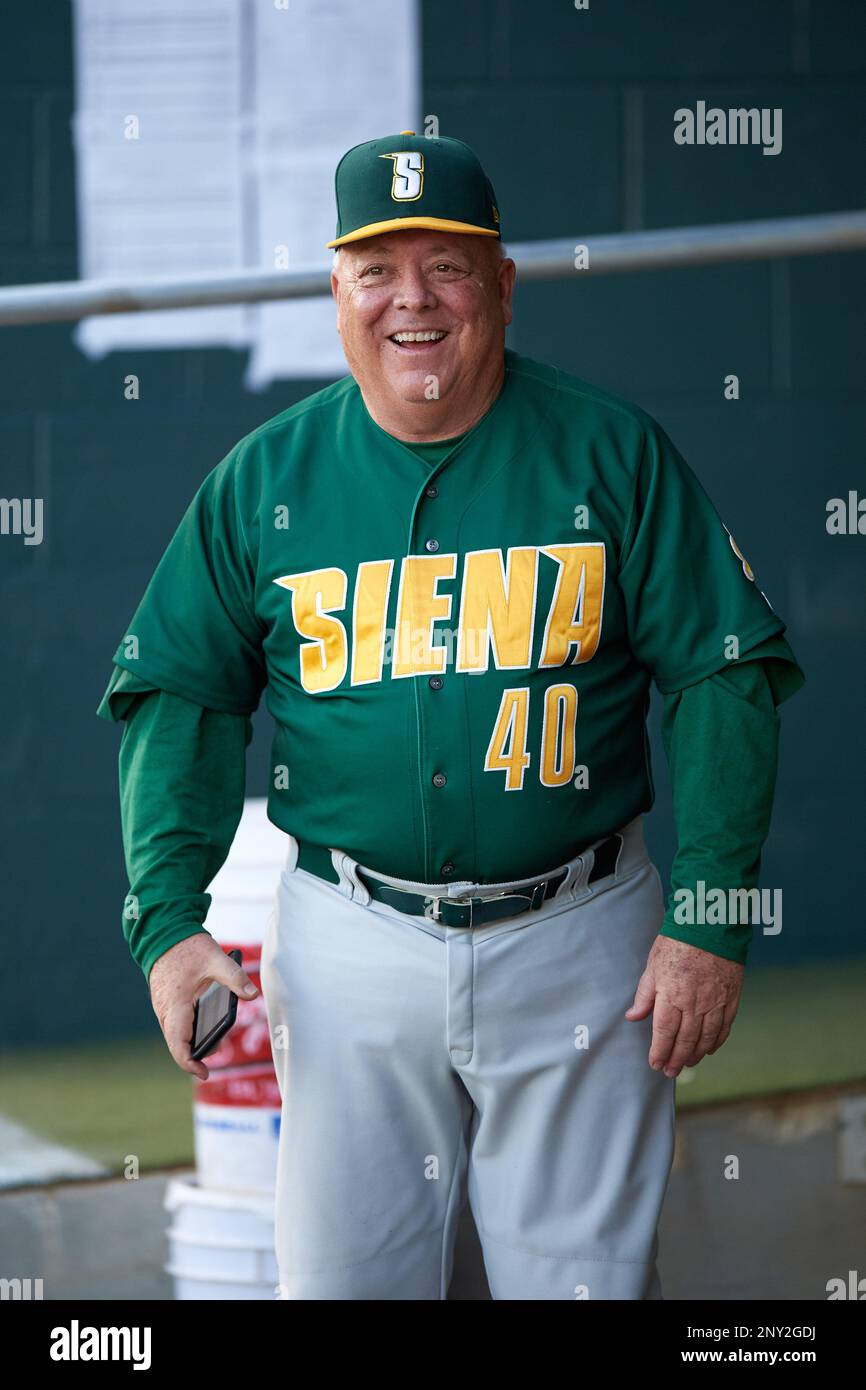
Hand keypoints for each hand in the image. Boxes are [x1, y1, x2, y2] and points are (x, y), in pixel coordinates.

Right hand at [149, 933, 258, 1080]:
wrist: (164, 932)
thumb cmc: (188, 947)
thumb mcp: (216, 959)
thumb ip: (235, 977)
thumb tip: (253, 995)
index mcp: (175, 1005)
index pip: (178, 1046)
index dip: (190, 1064)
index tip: (204, 1074)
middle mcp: (164, 1011)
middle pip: (179, 1044)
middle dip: (198, 1052)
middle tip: (219, 1049)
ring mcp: (163, 1008)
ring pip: (177, 1035)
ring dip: (193, 1040)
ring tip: (215, 1037)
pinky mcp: (166, 1003)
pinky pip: (176, 1024)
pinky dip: (189, 1029)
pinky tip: (205, 1022)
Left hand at [625, 935, 743, 1077]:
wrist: (710, 925)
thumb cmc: (677, 942)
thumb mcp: (653, 965)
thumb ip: (644, 995)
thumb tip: (633, 1017)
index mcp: (671, 996)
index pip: (664, 1033)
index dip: (659, 1051)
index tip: (655, 1064)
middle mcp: (694, 1004)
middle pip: (685, 1040)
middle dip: (676, 1059)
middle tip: (670, 1072)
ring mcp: (715, 1002)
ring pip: (706, 1038)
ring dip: (696, 1054)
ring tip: (688, 1064)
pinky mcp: (731, 998)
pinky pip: (725, 1026)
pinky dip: (717, 1041)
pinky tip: (710, 1049)